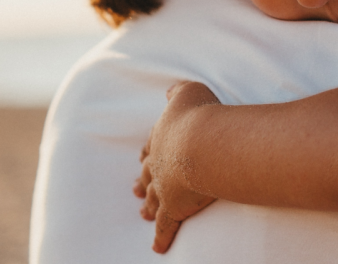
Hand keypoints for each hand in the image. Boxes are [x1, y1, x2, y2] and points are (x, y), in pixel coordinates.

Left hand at [133, 81, 220, 252]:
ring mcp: (164, 187)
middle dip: (141, 181)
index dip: (148, 152)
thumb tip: (170, 91)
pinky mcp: (174, 208)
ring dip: (147, 206)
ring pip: (152, 200)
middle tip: (134, 189)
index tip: (143, 158)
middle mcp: (158, 163)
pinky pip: (165, 226)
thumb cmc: (200, 115)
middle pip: (147, 174)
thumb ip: (178, 91)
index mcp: (161, 137)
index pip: (152, 146)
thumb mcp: (188, 92)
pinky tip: (158, 248)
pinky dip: (161, 237)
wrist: (203, 143)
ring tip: (142, 213)